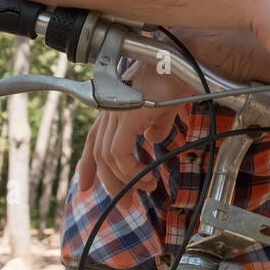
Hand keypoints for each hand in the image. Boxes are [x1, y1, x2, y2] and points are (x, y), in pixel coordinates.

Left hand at [77, 58, 196, 197]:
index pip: (95, 140)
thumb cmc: (177, 80)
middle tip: (124, 204)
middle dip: (110, 182)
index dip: (88, 165)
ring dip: (127, 179)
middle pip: (99, 154)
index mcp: (116, 109)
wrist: (184, 64)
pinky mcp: (127, 118)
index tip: (85, 186)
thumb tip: (152, 139)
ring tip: (147, 187)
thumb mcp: (164, 109)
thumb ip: (156, 125)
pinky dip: (131, 170)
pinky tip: (147, 176)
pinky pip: (119, 153)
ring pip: (108, 157)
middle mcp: (111, 111)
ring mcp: (117, 113)